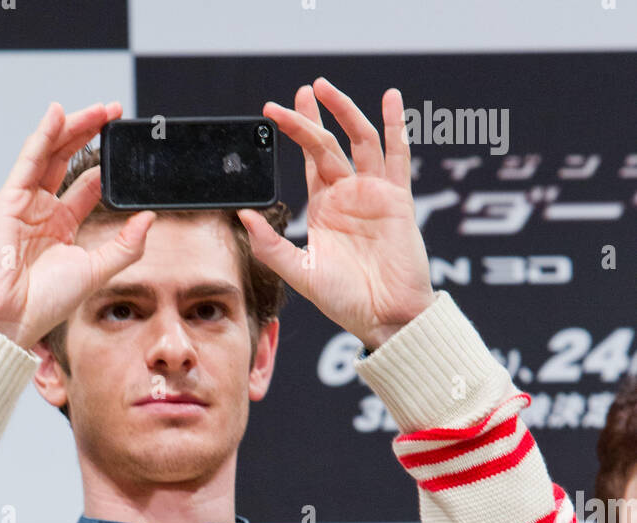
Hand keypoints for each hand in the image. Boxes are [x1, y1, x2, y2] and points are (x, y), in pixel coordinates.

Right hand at [0, 101, 155, 351]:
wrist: (12, 318)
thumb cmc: (45, 302)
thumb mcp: (96, 271)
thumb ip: (124, 246)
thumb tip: (149, 218)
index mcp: (62, 227)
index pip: (87, 185)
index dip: (106, 164)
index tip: (125, 147)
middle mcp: (43, 211)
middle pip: (68, 161)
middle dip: (91, 134)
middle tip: (114, 113)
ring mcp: (24, 203)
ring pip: (50, 154)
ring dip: (72, 127)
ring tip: (97, 109)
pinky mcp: (8, 201)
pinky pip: (28, 161)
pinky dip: (43, 136)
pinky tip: (57, 115)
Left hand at [237, 80, 436, 348]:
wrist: (383, 316)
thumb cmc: (345, 300)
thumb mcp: (300, 273)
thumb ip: (271, 246)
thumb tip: (242, 217)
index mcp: (324, 209)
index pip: (308, 160)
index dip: (294, 133)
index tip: (273, 112)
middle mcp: (348, 195)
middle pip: (329, 144)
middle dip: (312, 118)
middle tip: (299, 91)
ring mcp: (374, 194)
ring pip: (360, 141)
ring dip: (345, 112)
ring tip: (326, 88)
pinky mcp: (398, 199)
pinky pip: (398, 156)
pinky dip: (396, 127)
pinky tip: (391, 100)